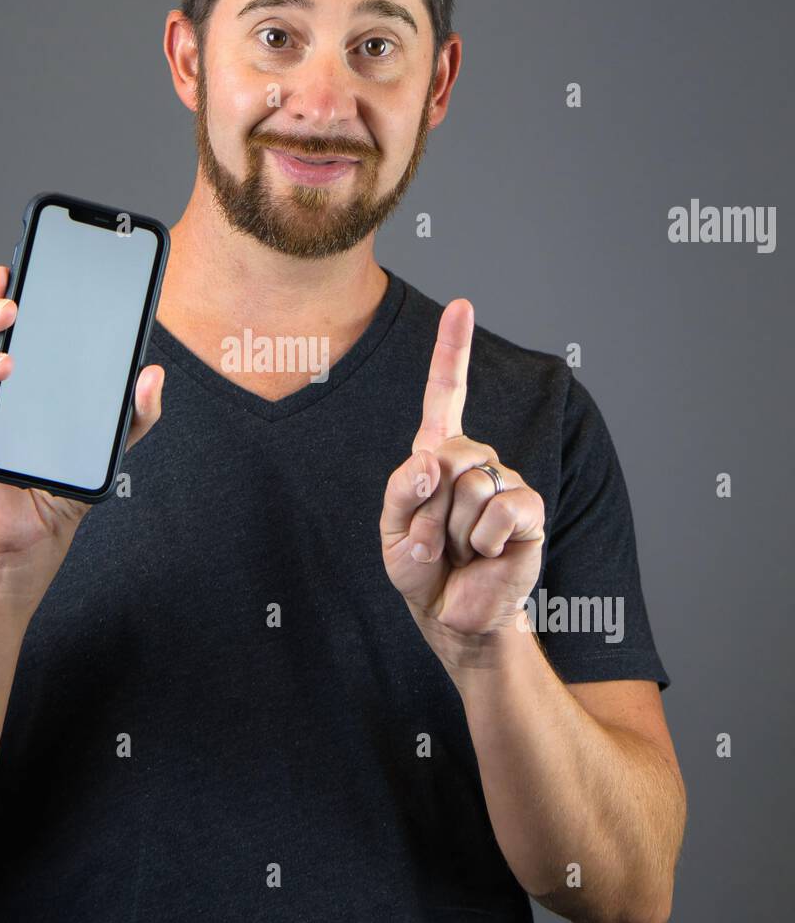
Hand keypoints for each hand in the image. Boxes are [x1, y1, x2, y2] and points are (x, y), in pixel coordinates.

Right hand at [0, 264, 164, 565]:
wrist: (32, 535)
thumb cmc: (60, 477)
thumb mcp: (108, 442)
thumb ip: (135, 411)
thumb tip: (153, 373)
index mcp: (17, 374)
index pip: (7, 325)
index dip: (2, 293)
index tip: (11, 270)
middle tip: (11, 306)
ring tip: (6, 363)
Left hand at [379, 299, 544, 670]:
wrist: (455, 616)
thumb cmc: (423, 570)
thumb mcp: (391, 532)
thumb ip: (401, 492)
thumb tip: (431, 464)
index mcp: (438, 454)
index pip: (445, 394)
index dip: (452, 350)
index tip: (462, 306)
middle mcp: (476, 459)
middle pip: (447, 453)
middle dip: (428, 505)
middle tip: (435, 538)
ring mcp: (506, 482)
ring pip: (469, 487)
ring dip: (451, 531)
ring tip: (459, 551)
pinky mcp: (529, 511)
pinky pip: (498, 512)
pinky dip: (481, 544)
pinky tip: (486, 556)